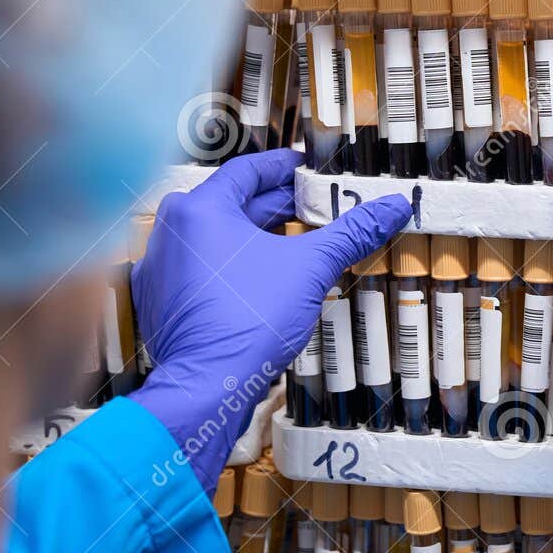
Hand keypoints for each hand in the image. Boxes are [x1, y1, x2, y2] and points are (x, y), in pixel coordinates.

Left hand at [129, 149, 411, 489]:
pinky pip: (201, 270)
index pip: (246, 171)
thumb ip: (352, 233)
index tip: (306, 169)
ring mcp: (160, 267)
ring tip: (295, 243)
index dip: (283, 168)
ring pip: (216, 238)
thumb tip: (394, 207)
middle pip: (232, 205)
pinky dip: (230, 267)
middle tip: (314, 207)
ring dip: (254, 237)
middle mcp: (172, 230)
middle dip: (276, 206)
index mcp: (200, 209)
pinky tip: (261, 280)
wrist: (207, 384)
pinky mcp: (159, 300)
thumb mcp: (311, 268)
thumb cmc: (249, 321)